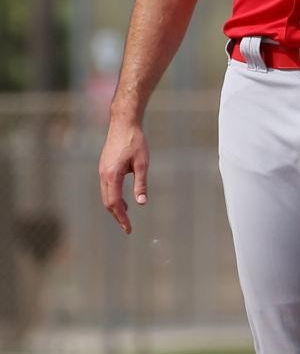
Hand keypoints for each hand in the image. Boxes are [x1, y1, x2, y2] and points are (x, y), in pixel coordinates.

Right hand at [99, 117, 149, 234]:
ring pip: (106, 195)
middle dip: (117, 216)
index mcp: (112, 175)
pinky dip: (113, 198)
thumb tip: (141, 204)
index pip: (115, 203)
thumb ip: (141, 184)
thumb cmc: (135, 142)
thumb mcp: (142, 164)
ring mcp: (102, 171)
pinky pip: (107, 188)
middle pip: (107, 202)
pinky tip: (124, 201)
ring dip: (115, 207)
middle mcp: (103, 175)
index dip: (121, 218)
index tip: (128, 229)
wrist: (123, 124)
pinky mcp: (104, 167)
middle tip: (127, 228)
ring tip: (126, 217)